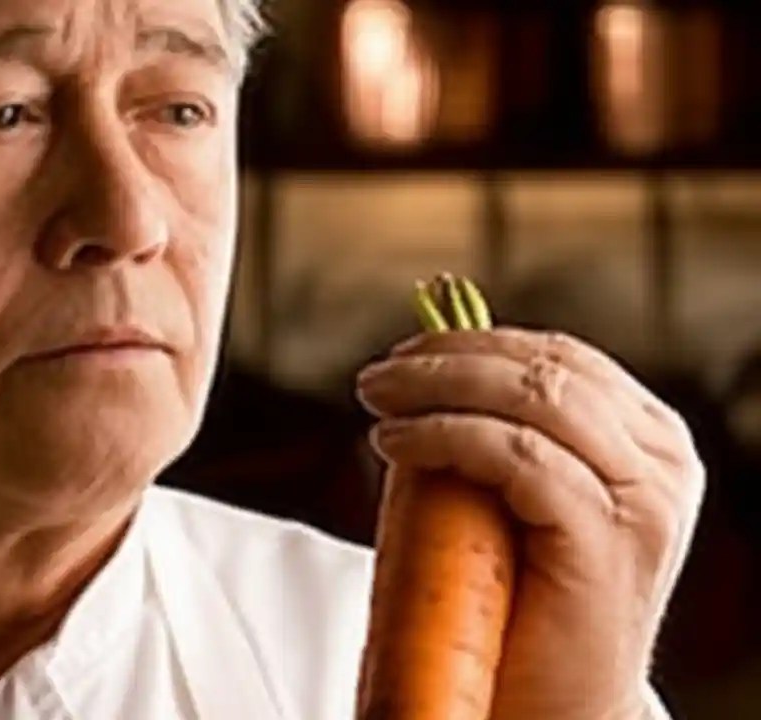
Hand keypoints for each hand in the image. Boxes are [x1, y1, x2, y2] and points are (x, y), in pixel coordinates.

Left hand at [356, 328, 703, 719]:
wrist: (551, 708)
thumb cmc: (517, 604)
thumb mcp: (503, 496)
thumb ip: (483, 429)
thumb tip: (411, 368)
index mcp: (647, 440)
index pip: (559, 356)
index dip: (474, 341)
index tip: (403, 352)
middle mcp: (661, 462)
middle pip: (546, 369)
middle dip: (447, 359)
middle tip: (375, 377)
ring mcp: (644, 502)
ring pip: (534, 401)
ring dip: (438, 389)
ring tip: (377, 403)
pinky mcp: (609, 542)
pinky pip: (520, 458)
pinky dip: (446, 437)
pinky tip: (395, 444)